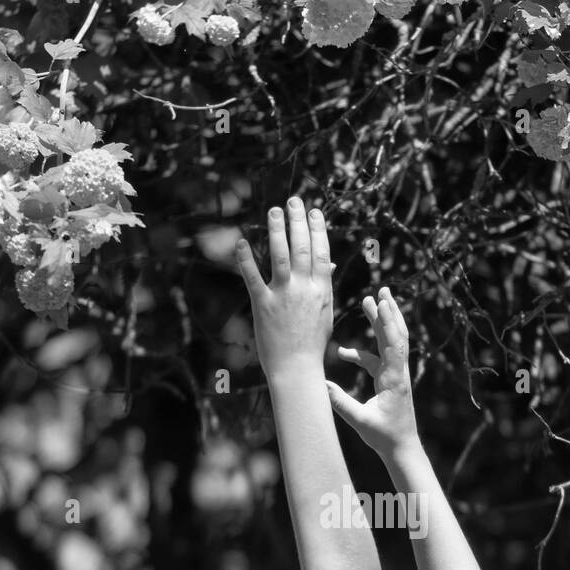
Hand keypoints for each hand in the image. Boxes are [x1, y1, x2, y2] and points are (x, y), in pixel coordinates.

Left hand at [235, 198, 333, 377]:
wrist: (297, 369)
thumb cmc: (311, 342)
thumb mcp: (323, 311)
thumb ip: (322, 284)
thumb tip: (326, 261)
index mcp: (322, 290)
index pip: (321, 252)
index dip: (318, 228)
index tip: (314, 211)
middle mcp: (304, 289)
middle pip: (302, 247)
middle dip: (298, 221)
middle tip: (293, 200)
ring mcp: (283, 296)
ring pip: (280, 256)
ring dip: (277, 230)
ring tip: (274, 210)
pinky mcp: (262, 305)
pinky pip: (253, 277)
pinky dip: (246, 259)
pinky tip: (242, 241)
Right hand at [326, 288, 418, 458]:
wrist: (402, 448)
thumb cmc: (384, 437)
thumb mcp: (359, 421)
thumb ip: (340, 402)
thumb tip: (319, 385)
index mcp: (394, 379)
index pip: (393, 344)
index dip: (387, 322)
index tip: (380, 302)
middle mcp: (397, 372)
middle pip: (395, 335)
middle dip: (388, 311)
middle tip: (381, 289)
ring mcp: (394, 374)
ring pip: (388, 342)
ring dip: (380, 322)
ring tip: (369, 301)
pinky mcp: (389, 380)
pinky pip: (376, 359)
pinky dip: (362, 353)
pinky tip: (343, 353)